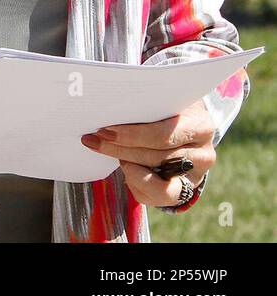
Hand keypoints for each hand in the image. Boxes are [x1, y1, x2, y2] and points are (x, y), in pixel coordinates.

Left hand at [80, 99, 214, 208]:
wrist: (188, 125)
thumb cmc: (169, 108)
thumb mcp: (164, 98)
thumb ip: (145, 102)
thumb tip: (107, 101)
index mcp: (200, 126)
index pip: (163, 135)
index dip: (131, 135)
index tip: (104, 129)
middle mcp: (204, 154)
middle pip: (155, 157)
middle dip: (119, 148)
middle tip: (92, 139)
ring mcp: (197, 176)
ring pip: (157, 182)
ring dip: (126, 165)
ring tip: (105, 150)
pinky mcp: (185, 192)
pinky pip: (156, 198)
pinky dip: (135, 183)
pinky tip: (123, 166)